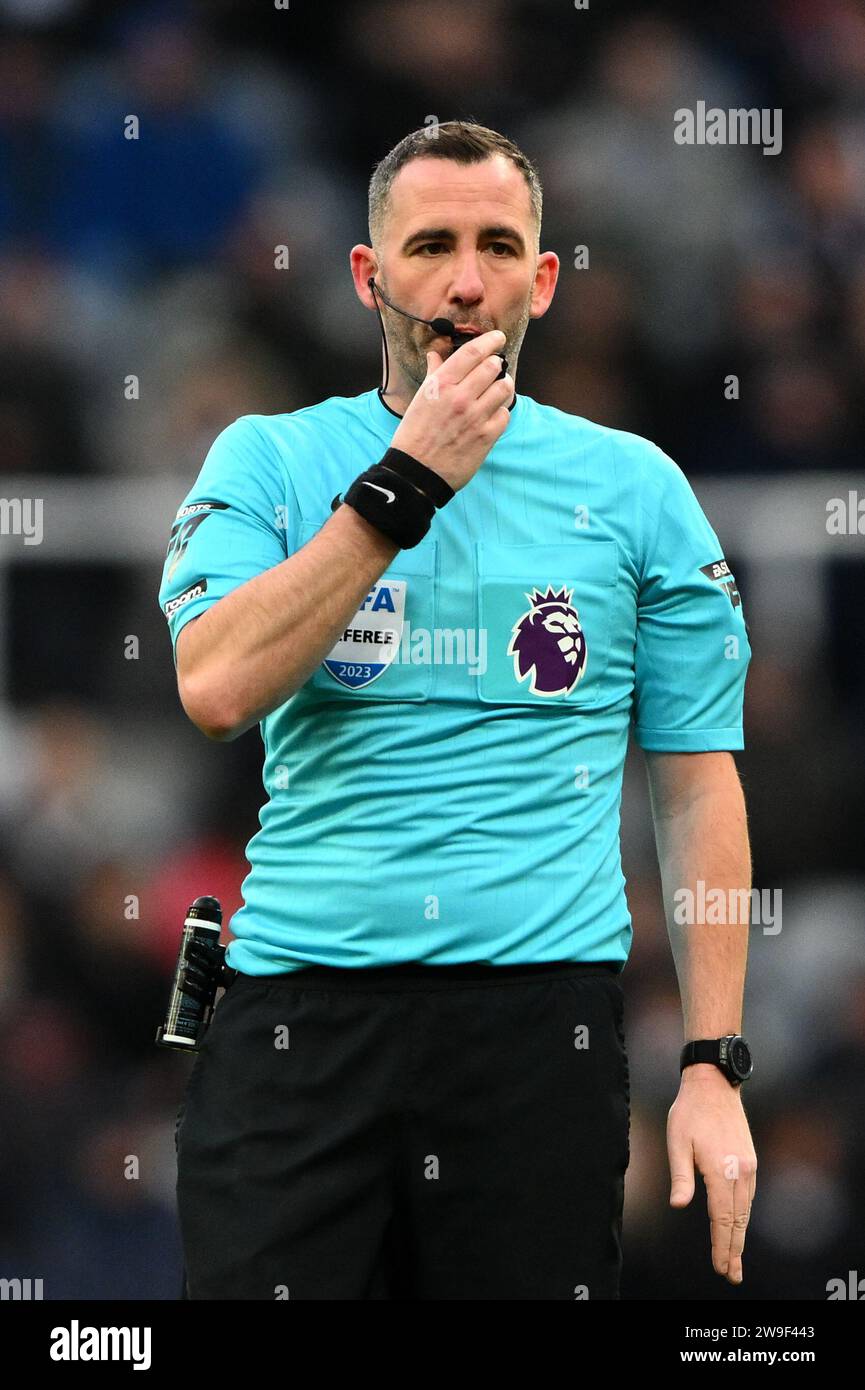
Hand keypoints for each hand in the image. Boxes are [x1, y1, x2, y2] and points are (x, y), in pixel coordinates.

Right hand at [391, 329, 513, 491]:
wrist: (416, 473)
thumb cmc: (414, 435)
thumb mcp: (420, 400)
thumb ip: (434, 374)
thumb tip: (436, 355)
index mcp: (441, 384)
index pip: (473, 352)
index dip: (490, 341)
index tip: (498, 338)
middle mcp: (460, 397)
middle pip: (493, 366)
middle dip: (496, 364)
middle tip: (495, 367)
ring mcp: (475, 417)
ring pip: (504, 388)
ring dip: (503, 386)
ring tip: (497, 389)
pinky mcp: (486, 437)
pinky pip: (505, 414)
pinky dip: (501, 411)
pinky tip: (492, 414)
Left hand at [667, 1065, 756, 1283]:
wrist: (714, 1085)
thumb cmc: (689, 1112)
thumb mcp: (677, 1141)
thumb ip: (681, 1175)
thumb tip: (678, 1205)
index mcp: (720, 1170)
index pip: (722, 1218)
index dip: (721, 1245)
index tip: (720, 1266)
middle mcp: (740, 1171)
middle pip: (738, 1220)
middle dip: (734, 1250)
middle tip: (731, 1275)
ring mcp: (749, 1165)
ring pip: (746, 1210)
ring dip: (740, 1236)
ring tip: (735, 1258)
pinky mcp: (750, 1159)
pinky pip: (749, 1196)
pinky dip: (744, 1216)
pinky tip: (738, 1225)